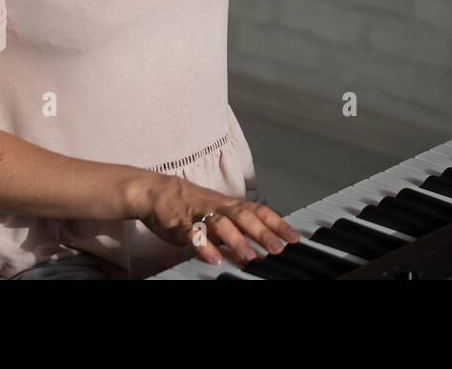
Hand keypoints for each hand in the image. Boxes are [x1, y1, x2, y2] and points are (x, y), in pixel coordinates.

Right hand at [141, 175, 301, 266]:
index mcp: (230, 205)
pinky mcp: (181, 224)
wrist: (157, 192)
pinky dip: (204, 247)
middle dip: (262, 234)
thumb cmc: (191, 204)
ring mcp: (201, 214)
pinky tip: (213, 259)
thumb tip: (256, 253)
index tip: (294, 238)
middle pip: (244, 217)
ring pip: (222, 225)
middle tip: (277, 249)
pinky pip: (194, 235)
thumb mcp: (218, 217)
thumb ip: (236, 235)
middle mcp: (219, 207)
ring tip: (249, 258)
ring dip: (237, 241)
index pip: (260, 211)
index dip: (278, 224)